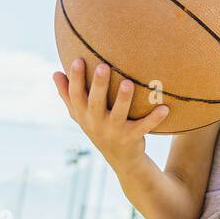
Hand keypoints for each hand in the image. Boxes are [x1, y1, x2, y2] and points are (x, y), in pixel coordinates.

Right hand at [52, 58, 168, 170]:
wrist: (121, 159)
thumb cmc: (98, 127)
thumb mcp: (80, 114)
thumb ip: (67, 95)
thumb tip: (55, 73)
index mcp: (83, 115)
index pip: (76, 95)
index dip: (75, 79)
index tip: (77, 60)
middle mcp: (96, 123)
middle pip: (95, 103)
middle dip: (98, 85)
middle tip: (103, 66)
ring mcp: (114, 131)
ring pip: (119, 114)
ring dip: (124, 99)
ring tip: (129, 83)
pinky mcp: (132, 138)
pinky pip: (144, 127)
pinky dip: (154, 119)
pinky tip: (165, 108)